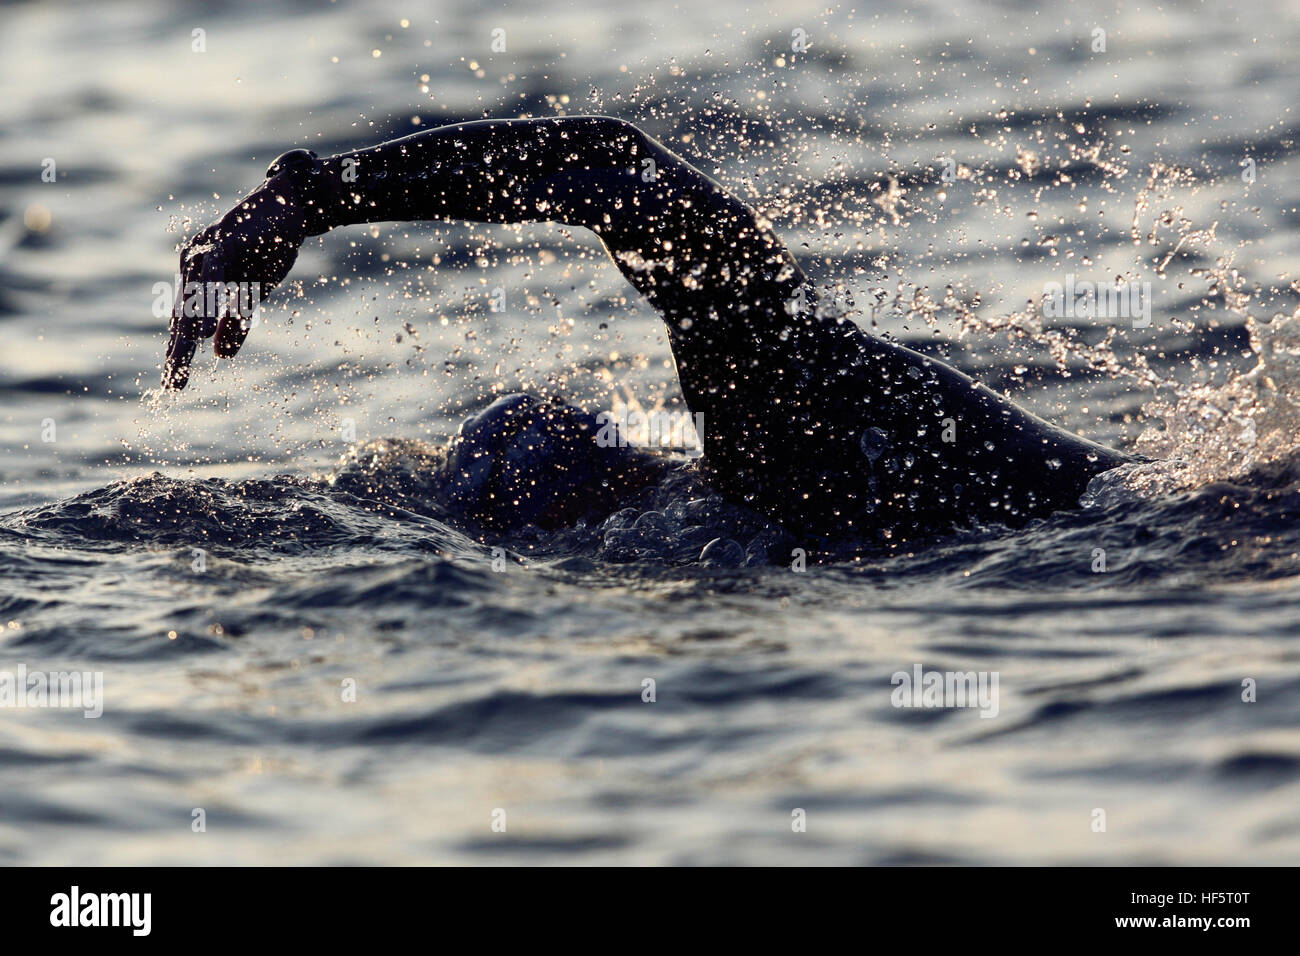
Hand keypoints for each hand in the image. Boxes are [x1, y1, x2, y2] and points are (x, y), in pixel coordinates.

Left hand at [163, 154, 312, 388]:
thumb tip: (220, 355)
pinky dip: (207, 297)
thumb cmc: (268, 249)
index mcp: (198, 280)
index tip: (174, 387)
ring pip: (193, 297)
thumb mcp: (254, 293)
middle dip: (178, 351)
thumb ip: (236, 322)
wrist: (289, 207)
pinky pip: (213, 272)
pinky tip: (203, 321)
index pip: (186, 324)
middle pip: (182, 315)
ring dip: (187, 330)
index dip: (180, 355)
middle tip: (172, 385)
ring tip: (181, 360)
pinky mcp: (224, 239)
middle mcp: (193, 266)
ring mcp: (206, 251)